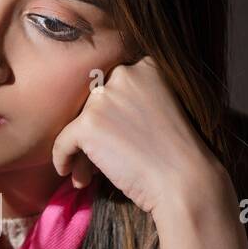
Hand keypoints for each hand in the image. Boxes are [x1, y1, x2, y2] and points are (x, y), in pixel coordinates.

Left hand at [51, 55, 224, 218]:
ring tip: (89, 175)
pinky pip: (62, 142)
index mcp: (147, 66)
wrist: (185, 182)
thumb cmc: (178, 156)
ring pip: (77, 124)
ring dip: (81, 151)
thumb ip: (131, 103)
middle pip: (93, 104)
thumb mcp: (163, 110)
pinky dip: (62, 159)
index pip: (112, 87)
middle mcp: (125, 74)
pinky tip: (71, 174)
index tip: (117, 140)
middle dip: (94, 133)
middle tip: (101, 162)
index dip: (110, 117)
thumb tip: (92, 115)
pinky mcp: (88, 124)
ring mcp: (105, 98)